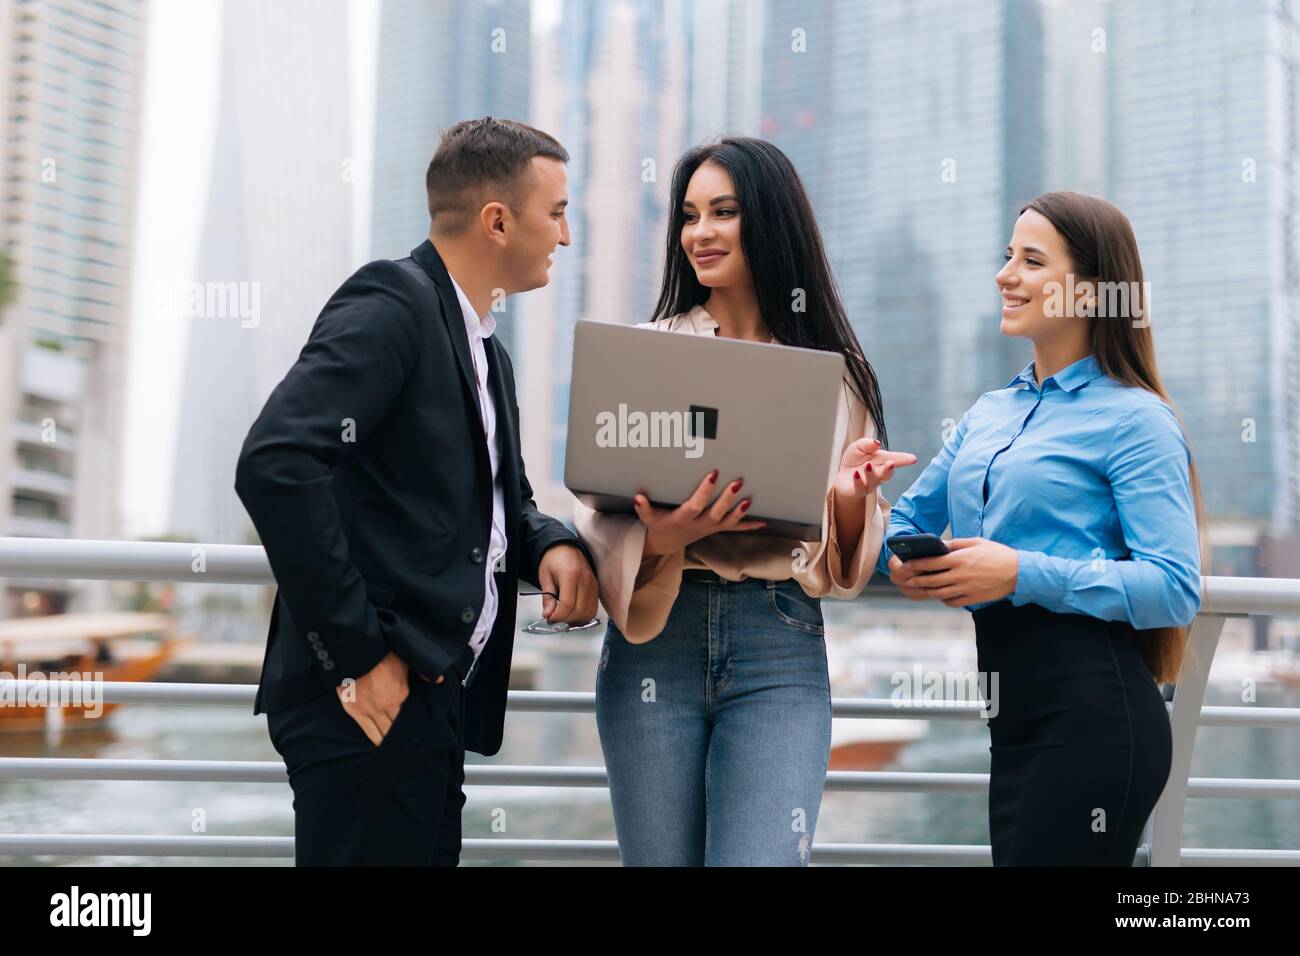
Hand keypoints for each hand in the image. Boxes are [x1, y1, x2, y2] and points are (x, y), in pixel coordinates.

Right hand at [336, 649, 440, 746]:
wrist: (353, 651)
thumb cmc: (379, 651)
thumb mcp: (404, 656)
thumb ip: (422, 670)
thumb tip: (439, 680)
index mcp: (400, 694)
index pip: (410, 715)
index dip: (415, 723)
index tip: (420, 731)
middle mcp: (387, 706)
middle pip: (398, 727)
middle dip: (405, 736)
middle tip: (412, 746)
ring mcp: (370, 711)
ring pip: (385, 733)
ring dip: (392, 741)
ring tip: (400, 751)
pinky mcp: (355, 712)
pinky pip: (369, 731)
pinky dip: (377, 740)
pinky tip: (383, 747)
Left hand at [538, 543, 598, 623]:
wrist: (565, 547)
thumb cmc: (554, 559)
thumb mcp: (545, 576)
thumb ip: (547, 597)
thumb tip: (548, 614)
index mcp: (571, 575)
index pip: (568, 604)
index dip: (558, 616)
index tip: (549, 618)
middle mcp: (585, 580)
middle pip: (579, 611)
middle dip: (565, 620)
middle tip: (554, 618)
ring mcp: (593, 584)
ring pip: (588, 612)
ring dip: (575, 620)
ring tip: (563, 617)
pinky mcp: (596, 588)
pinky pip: (593, 608)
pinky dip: (584, 616)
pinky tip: (573, 614)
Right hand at [634, 470, 767, 556]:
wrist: (668, 542)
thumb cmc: (658, 524)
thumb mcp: (648, 518)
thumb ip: (643, 507)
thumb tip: (638, 496)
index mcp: (684, 518)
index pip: (696, 504)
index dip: (705, 491)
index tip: (713, 474)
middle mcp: (700, 524)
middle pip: (716, 512)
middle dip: (727, 498)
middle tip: (737, 482)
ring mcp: (711, 527)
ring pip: (728, 521)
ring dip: (740, 512)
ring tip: (749, 499)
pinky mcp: (717, 528)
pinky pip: (736, 528)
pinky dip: (749, 525)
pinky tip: (764, 522)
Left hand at [832, 438, 916, 500]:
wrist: (842, 477)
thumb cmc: (854, 460)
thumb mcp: (859, 447)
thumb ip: (867, 443)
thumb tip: (876, 443)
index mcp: (882, 461)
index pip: (894, 460)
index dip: (904, 459)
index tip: (913, 458)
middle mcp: (878, 474)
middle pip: (886, 474)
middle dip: (889, 469)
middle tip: (891, 463)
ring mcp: (868, 484)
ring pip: (873, 481)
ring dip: (871, 473)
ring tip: (868, 465)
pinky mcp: (857, 490)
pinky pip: (859, 488)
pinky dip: (858, 481)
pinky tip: (856, 474)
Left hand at [893, 537, 1019, 606]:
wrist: (1018, 572)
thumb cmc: (997, 554)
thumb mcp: (976, 542)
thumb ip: (956, 544)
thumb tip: (939, 545)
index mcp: (960, 559)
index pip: (932, 562)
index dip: (916, 564)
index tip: (906, 564)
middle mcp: (961, 575)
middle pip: (932, 580)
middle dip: (916, 580)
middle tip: (907, 581)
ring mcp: (966, 589)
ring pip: (939, 593)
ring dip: (927, 591)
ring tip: (918, 589)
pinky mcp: (972, 598)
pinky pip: (952, 602)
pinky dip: (943, 600)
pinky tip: (940, 595)